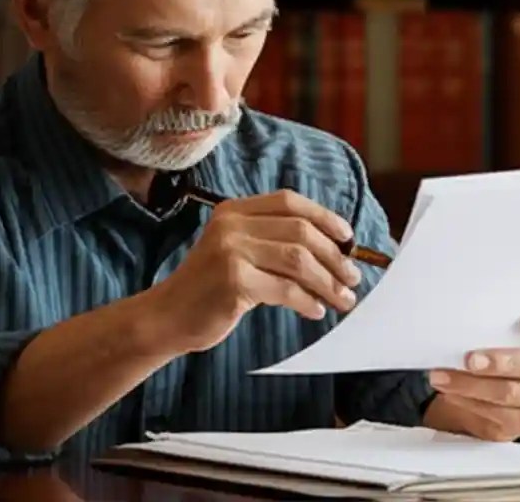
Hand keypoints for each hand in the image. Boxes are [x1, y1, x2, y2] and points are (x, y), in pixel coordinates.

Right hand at [150, 190, 361, 353]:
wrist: (167, 316)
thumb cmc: (208, 288)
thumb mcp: (236, 252)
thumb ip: (272, 244)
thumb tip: (332, 253)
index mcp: (234, 211)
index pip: (289, 202)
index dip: (324, 217)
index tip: (348, 238)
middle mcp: (232, 225)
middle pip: (300, 232)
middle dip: (334, 256)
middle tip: (352, 277)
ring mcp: (231, 251)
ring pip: (299, 261)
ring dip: (328, 282)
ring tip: (343, 299)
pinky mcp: (234, 282)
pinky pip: (286, 290)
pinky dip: (308, 301)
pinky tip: (316, 311)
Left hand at [426, 309, 519, 441]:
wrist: (514, 382)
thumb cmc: (513, 343)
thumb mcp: (515, 328)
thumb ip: (505, 322)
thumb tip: (467, 318)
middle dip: (501, 363)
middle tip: (470, 359)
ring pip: (514, 395)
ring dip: (473, 386)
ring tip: (443, 378)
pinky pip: (502, 416)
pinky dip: (471, 403)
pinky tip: (452, 394)